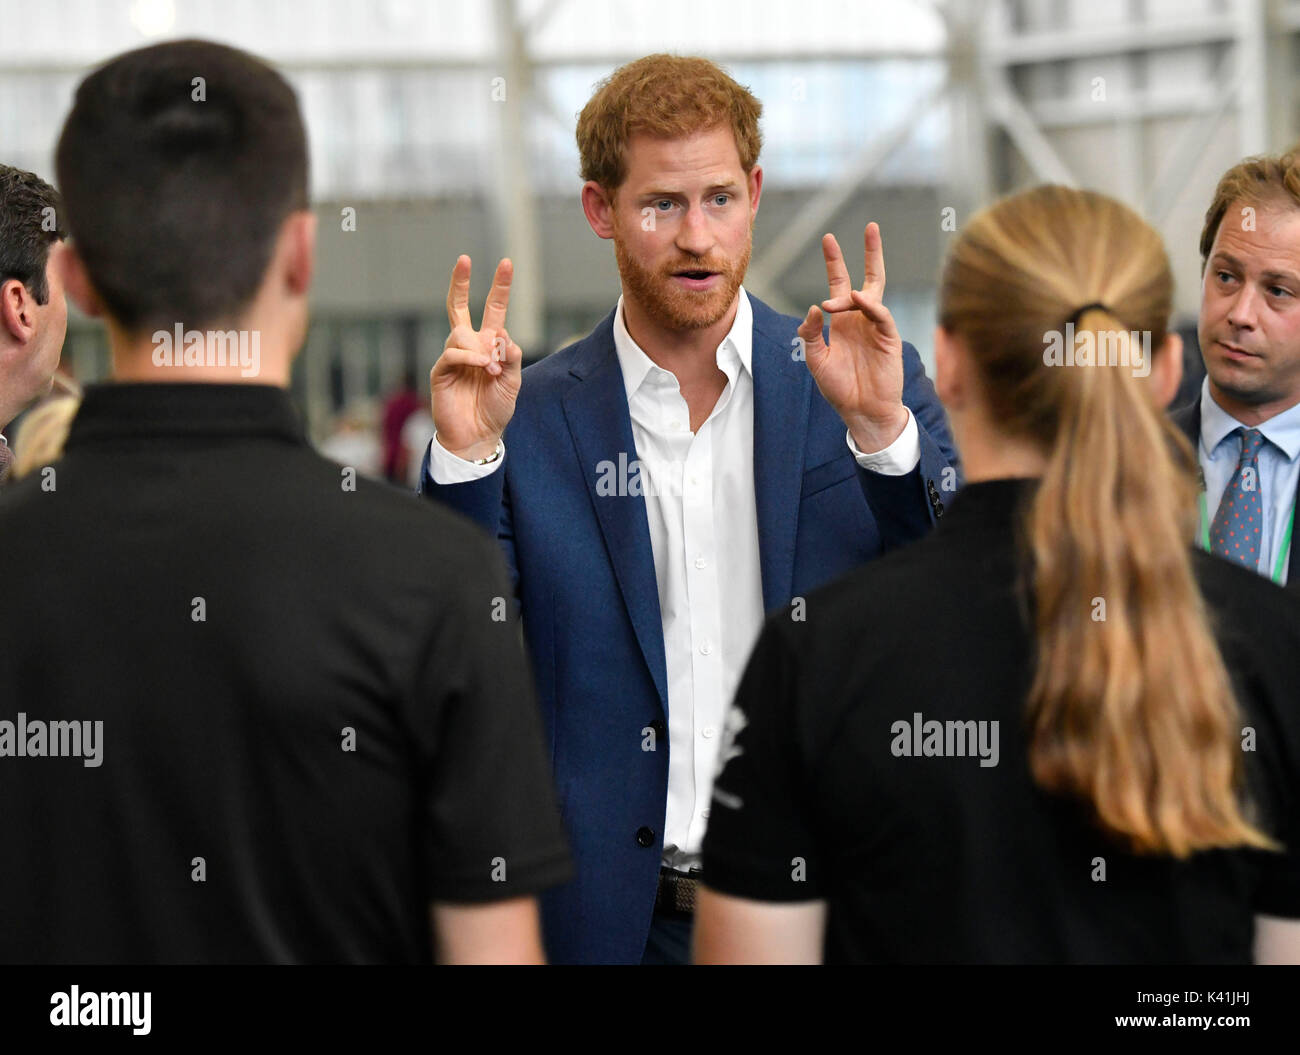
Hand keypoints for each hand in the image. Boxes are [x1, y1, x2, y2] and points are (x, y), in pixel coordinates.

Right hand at [430, 255, 523, 460]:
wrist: (478, 435)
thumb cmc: (495, 408)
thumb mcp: (514, 381)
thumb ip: (511, 356)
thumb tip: (500, 334)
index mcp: (489, 344)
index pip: (494, 309)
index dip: (500, 286)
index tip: (506, 262)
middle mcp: (470, 346)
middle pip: (459, 306)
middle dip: (460, 282)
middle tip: (463, 259)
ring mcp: (453, 357)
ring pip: (461, 334)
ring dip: (481, 349)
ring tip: (493, 371)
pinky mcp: (441, 371)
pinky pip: (453, 353)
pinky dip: (470, 358)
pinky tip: (483, 368)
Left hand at [797, 223, 907, 452]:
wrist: (861, 412)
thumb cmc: (839, 388)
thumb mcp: (816, 360)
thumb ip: (810, 334)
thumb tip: (815, 307)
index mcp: (843, 322)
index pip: (840, 283)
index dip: (835, 262)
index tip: (829, 238)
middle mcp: (861, 320)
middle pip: (867, 278)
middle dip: (869, 253)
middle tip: (870, 226)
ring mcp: (877, 328)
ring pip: (874, 295)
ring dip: (856, 292)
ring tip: (840, 298)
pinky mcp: (889, 339)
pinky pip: (881, 317)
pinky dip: (871, 306)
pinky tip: (859, 300)